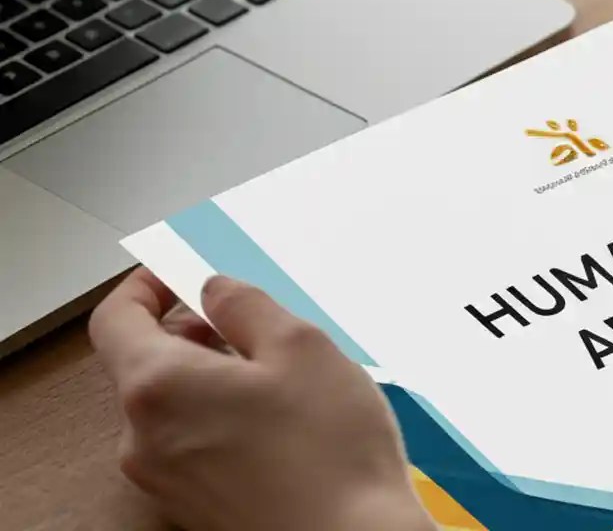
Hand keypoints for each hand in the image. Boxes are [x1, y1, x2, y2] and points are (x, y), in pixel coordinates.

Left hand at [89, 268, 437, 530]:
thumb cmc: (330, 452)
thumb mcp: (301, 346)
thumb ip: (246, 306)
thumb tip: (215, 290)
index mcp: (158, 386)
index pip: (115, 320)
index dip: (144, 287)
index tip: (177, 274)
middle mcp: (145, 438)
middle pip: (147, 363)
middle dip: (194, 333)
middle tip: (254, 323)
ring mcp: (167, 479)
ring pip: (175, 405)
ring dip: (215, 376)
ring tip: (284, 377)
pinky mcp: (195, 505)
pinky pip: (194, 443)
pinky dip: (224, 418)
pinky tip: (283, 421)